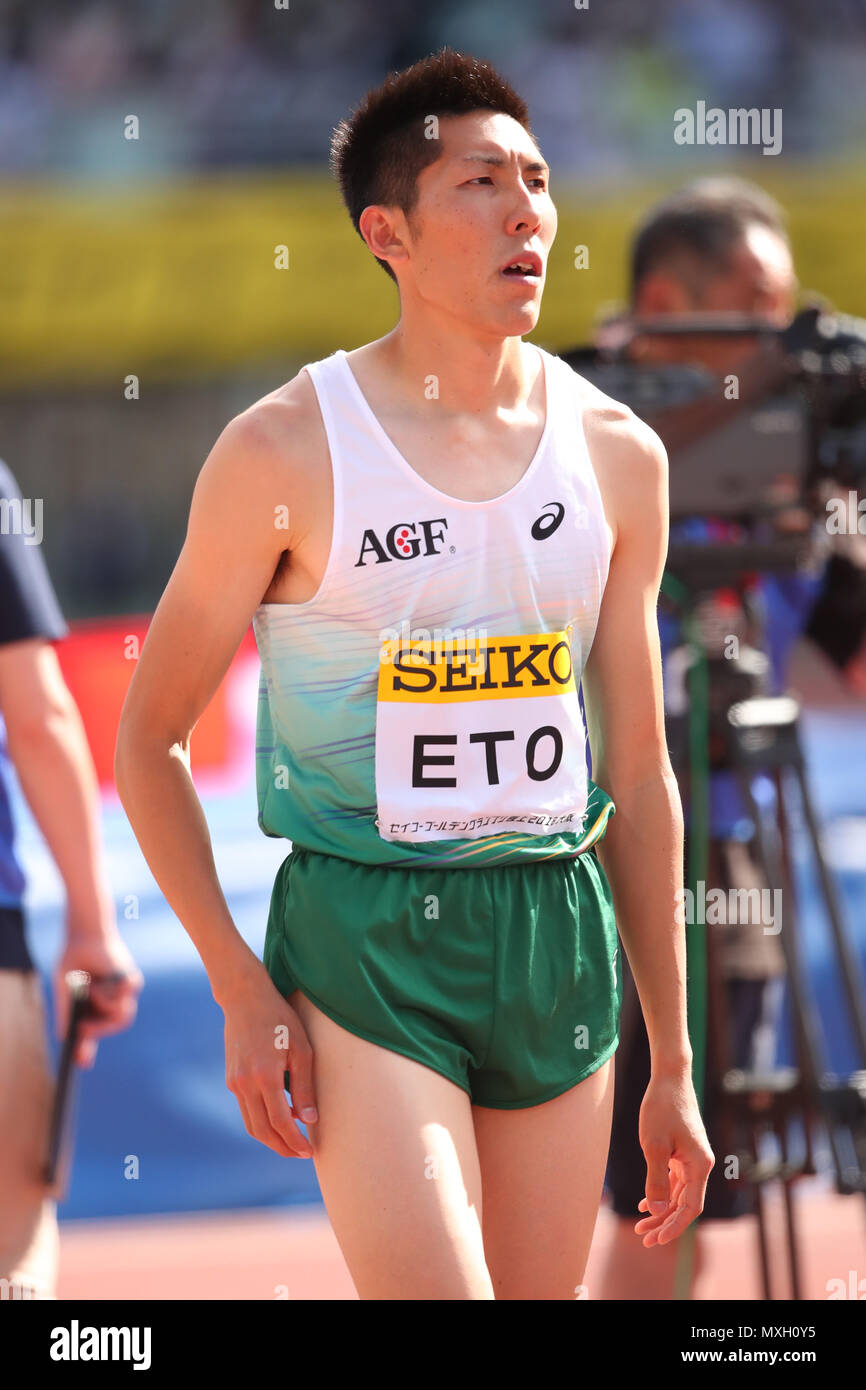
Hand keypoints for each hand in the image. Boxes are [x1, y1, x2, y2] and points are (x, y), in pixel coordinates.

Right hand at [54, 932, 142, 1067]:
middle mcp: (112, 1002)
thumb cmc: (74, 964)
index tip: (80, 1064)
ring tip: (90, 991)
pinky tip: (98, 981)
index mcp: (96, 1009)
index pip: (95, 1033)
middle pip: (114, 1025)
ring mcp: (124, 993)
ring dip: (103, 1007)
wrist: (83, 938)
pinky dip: (108, 992)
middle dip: (98, 1031)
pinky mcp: (132, 981)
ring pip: (123, 1015)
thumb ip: (66, 1015)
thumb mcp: (66, 993)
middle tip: (82, 1029)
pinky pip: (126, 997)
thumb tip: (66, 1040)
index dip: (89, 1050)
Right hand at [220, 964, 317, 1159]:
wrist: (245, 999)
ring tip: (291, 1143)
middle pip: (262, 1131)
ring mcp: (234, 1083)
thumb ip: (304, 1086)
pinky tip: (279, 1119)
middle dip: (282, 1147)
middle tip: (301, 1154)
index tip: (309, 1151)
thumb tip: (309, 1120)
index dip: (295, 1141)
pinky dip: (261, 1121)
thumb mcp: (301, 1049)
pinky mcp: (231, 1079)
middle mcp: (245, 1083)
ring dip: (270, 1139)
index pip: (281, 1122)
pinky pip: (246, 1110)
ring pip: (251, 1124)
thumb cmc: (280, 1019)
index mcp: (265, 1076)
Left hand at [634, 1071, 714, 1245]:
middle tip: (644, 1239)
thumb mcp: (653, 1146)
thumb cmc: (661, 1108)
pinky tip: (645, 1205)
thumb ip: (656, 1180)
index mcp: (700, 1165)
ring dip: (662, 1211)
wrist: (669, 1078)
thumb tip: (657, 1211)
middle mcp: (701, 1165)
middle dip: (665, 1223)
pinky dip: (662, 1194)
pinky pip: (675, 1181)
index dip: (674, 1226)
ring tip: (640, 1226)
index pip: (691, 1208)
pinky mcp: (683, 1153)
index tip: (656, 1239)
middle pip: (685, 1205)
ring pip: (679, 1195)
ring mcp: (693, 1159)